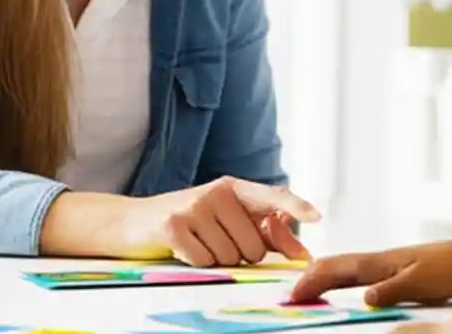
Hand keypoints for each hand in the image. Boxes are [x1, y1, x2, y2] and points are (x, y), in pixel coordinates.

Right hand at [124, 176, 319, 266]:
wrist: (134, 222)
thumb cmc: (190, 224)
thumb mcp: (227, 222)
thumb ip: (265, 234)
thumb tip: (301, 253)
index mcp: (235, 188)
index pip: (273, 196)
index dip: (296, 206)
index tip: (316, 217)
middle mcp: (217, 191)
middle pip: (254, 246)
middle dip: (240, 256)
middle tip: (215, 242)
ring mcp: (195, 206)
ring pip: (230, 257)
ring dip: (217, 260)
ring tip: (199, 243)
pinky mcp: (174, 225)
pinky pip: (204, 261)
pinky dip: (196, 263)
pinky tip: (184, 249)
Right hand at [289, 240, 451, 306]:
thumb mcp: (421, 284)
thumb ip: (391, 290)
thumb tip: (364, 297)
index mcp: (381, 262)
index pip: (337, 270)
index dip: (313, 282)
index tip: (294, 295)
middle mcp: (381, 259)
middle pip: (337, 265)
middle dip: (312, 278)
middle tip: (293, 293)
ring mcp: (389, 262)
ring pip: (348, 267)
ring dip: (326, 277)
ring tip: (310, 286)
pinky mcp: (398, 268)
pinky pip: (361, 272)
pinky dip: (344, 278)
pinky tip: (347, 284)